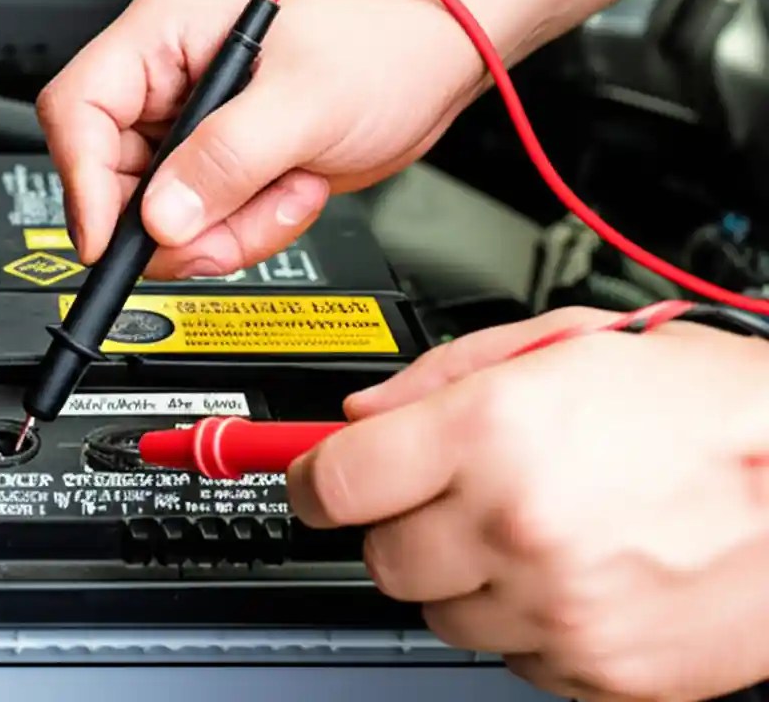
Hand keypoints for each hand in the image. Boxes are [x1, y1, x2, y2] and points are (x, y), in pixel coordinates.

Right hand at [37, 0, 560, 277]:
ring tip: (283, 195)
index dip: (83, 180)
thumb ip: (226, 159)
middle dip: (172, 222)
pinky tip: (291, 193)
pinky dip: (247, 231)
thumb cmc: (386, 40)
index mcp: (169, 33)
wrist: (441, 65)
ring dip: (223, 230)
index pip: (82, 109)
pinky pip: (207, 226)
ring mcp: (199, 129)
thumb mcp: (304, 100)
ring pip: (164, 216)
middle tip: (220, 232)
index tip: (109, 241)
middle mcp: (173, 81)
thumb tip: (161, 217)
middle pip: (116, 177)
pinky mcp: (227, 168)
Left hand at [287, 307, 768, 700]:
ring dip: (461, 575)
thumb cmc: (708, 407)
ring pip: (438, 613)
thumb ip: (439, 378)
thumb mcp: (564, 345)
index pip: (330, 482)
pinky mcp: (595, 670)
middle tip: (446, 495)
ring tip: (530, 528)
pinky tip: (575, 572)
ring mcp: (554, 608)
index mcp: (493, 433)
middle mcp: (513, 526)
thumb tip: (359, 417)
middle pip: (378, 558)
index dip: (307, 478)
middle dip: (394, 525)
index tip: (309, 479)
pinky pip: (509, 655)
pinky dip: (523, 620)